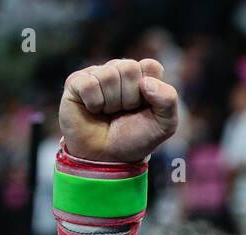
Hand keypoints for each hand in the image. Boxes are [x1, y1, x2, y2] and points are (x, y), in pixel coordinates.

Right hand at [60, 58, 178, 162]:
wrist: (109, 158)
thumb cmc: (136, 138)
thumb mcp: (164, 124)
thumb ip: (168, 100)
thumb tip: (145, 82)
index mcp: (143, 76)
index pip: (151, 66)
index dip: (150, 90)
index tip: (144, 107)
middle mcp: (120, 70)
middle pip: (129, 68)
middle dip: (130, 98)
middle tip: (124, 112)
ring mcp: (98, 74)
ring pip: (109, 75)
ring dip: (112, 102)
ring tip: (109, 112)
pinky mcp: (76, 82)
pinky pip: (89, 84)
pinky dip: (94, 103)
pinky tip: (93, 110)